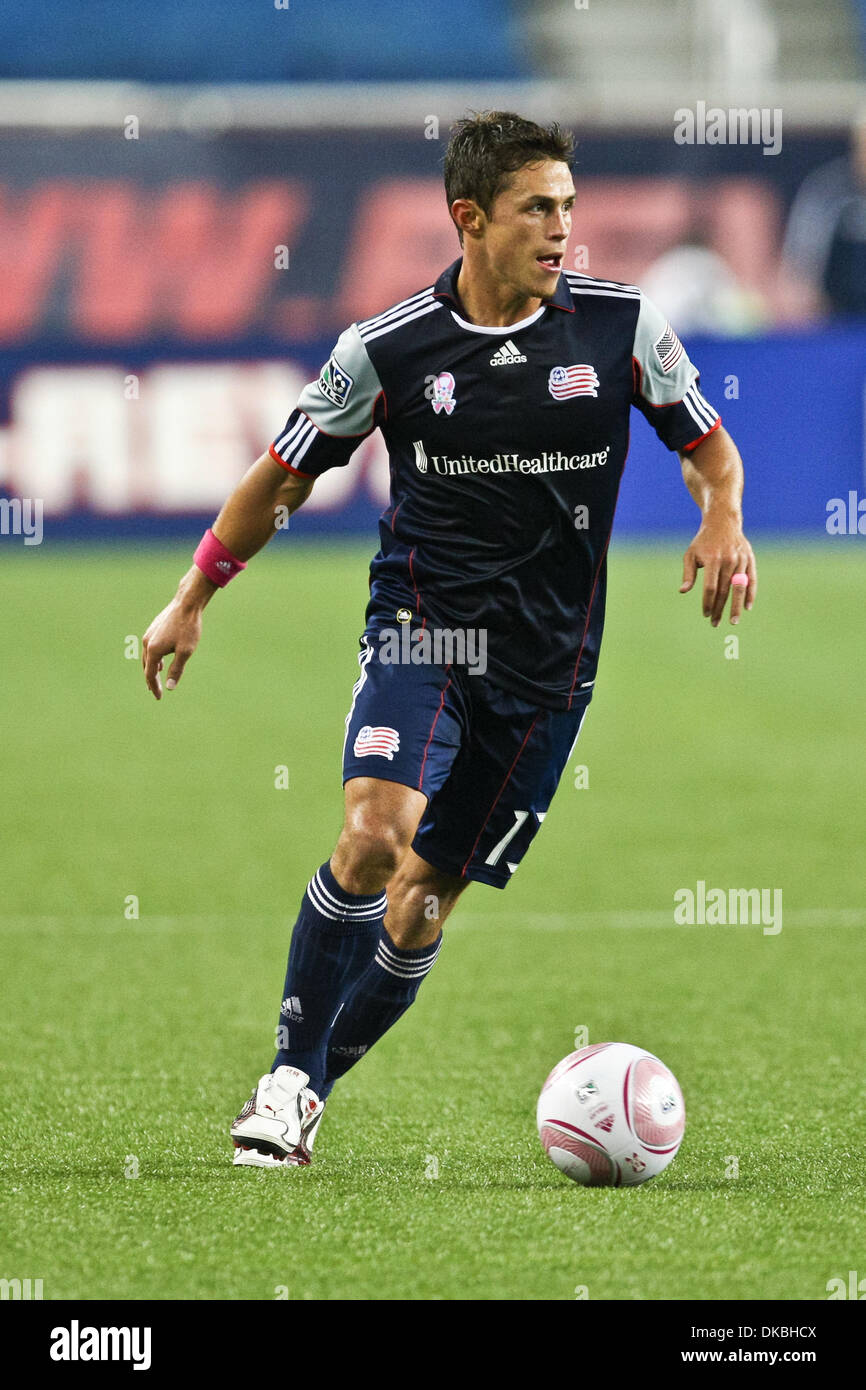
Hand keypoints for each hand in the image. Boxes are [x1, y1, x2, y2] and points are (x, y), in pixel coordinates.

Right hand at [142, 569, 213, 698]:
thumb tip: (170, 687)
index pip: (150, 675)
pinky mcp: (154, 629)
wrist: (187, 603)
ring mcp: (149, 634)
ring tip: (156, 679)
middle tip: (155, 692)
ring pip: (148, 657)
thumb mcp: (185, 652)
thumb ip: (176, 670)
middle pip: (147, 667)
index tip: (159, 697)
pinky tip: (161, 662)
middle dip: (151, 680)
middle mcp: (147, 642)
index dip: (154, 687)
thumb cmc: (188, 628)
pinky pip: (150, 648)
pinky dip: (154, 659)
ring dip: (151, 669)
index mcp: (153, 650)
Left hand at [679, 518, 756, 626]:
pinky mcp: (750, 559)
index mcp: (712, 559)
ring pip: (739, 587)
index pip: (710, 587)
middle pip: (725, 590)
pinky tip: (747, 607)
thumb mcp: (691, 554)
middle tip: (715, 624)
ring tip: (733, 621)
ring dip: (736, 606)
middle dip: (720, 609)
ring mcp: (741, 560)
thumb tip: (683, 591)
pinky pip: (751, 580)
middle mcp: (728, 560)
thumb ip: (688, 574)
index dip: (708, 602)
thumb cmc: (703, 541)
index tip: (705, 614)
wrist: (723, 522)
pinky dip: (750, 594)